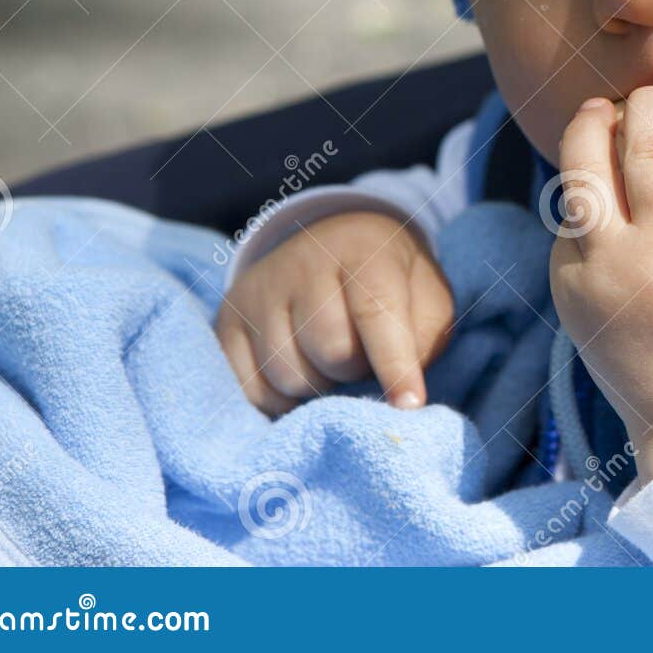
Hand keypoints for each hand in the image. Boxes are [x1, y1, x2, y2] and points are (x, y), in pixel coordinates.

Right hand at [216, 211, 453, 415]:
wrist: (332, 246)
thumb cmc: (391, 283)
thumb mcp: (425, 297)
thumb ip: (424, 340)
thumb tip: (404, 399)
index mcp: (363, 250)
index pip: (376, 312)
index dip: (395, 365)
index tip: (410, 406)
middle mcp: (303, 263)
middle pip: (330, 350)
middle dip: (354, 370)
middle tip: (361, 356)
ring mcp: (257, 291)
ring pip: (288, 375)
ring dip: (318, 387)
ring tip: (328, 362)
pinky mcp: (226, 321)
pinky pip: (251, 389)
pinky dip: (280, 399)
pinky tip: (299, 374)